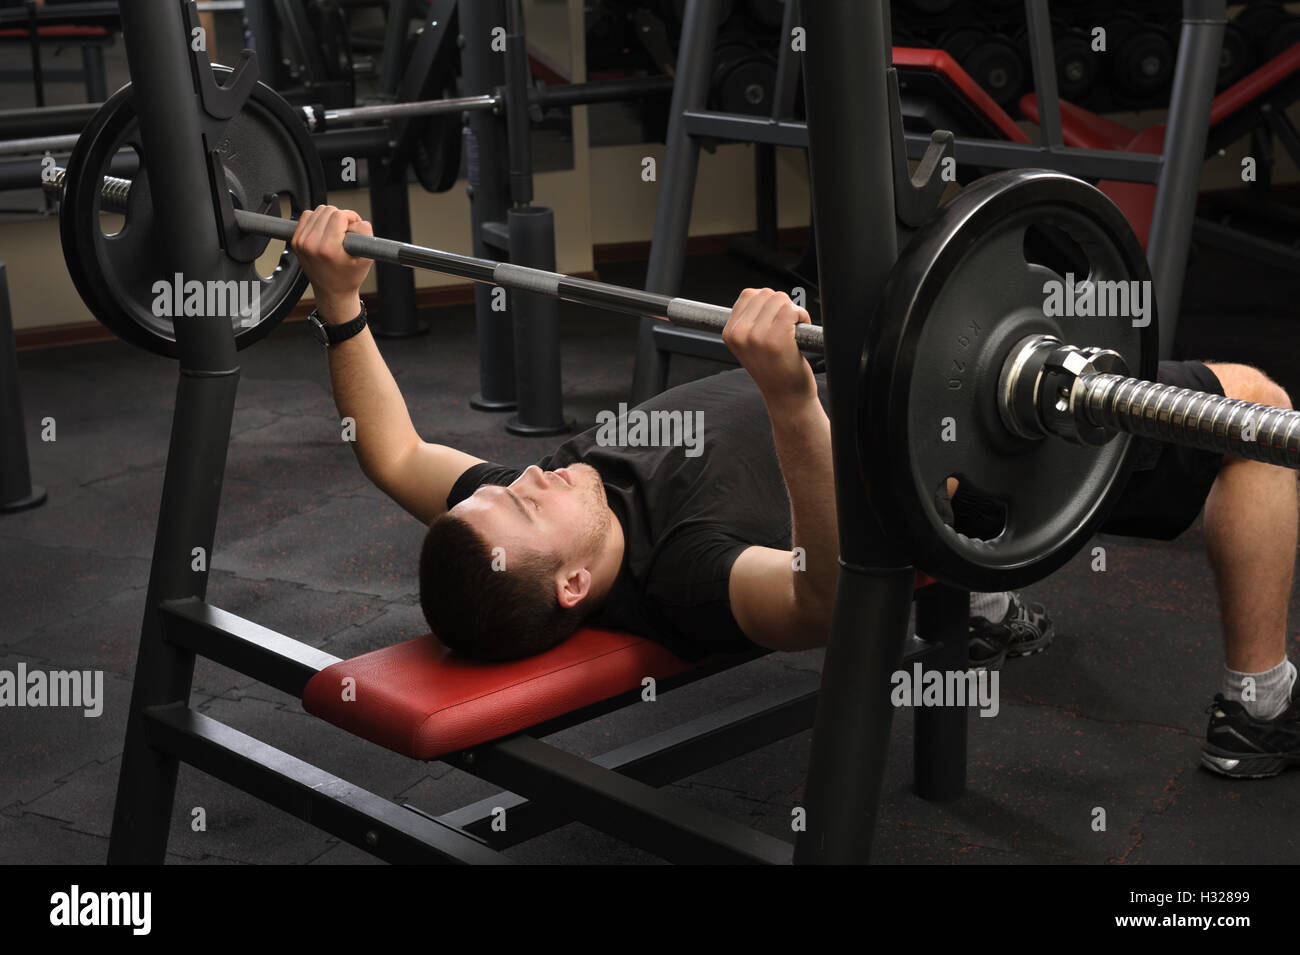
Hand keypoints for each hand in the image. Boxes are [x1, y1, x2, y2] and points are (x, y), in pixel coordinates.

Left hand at [290, 205, 374, 322]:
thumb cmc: (349, 277)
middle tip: (346, 232)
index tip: (354, 228)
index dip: (352, 218)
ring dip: (329, 218)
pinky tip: (325, 231)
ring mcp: (301, 242)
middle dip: (341, 217)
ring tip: (336, 233)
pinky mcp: (296, 241)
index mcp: (327, 248)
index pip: (339, 215)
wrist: (333, 292)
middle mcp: (310, 244)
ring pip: (317, 211)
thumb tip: (355, 219)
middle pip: (328, 210)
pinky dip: (318, 219)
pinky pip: (307, 216)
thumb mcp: (367, 257)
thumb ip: (365, 232)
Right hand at [722, 288, 816, 406]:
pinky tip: (800, 331)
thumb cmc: (774, 369)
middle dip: (781, 305)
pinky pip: (791, 310)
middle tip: (786, 327)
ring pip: (780, 299)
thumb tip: (761, 293)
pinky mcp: (776, 340)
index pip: (748, 294)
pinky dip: (802, 316)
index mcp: (729, 333)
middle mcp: (739, 334)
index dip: (768, 303)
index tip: (772, 321)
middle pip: (766, 294)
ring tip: (792, 330)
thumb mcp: (749, 345)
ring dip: (793, 311)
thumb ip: (749, 319)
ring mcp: (756, 337)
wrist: (786, 396)